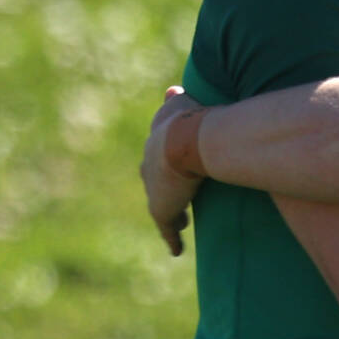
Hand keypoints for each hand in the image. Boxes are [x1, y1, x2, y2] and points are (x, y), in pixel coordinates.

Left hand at [141, 86, 205, 256]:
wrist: (185, 140)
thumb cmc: (190, 118)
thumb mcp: (182, 102)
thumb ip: (175, 98)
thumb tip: (170, 88)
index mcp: (155, 140)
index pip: (156, 153)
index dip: (164, 159)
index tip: (169, 166)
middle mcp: (149, 164)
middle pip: (154, 178)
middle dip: (163, 186)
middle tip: (174, 194)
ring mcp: (154, 189)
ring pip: (161, 203)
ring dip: (171, 212)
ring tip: (181, 220)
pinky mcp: (162, 210)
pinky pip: (167, 228)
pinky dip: (171, 238)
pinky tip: (175, 250)